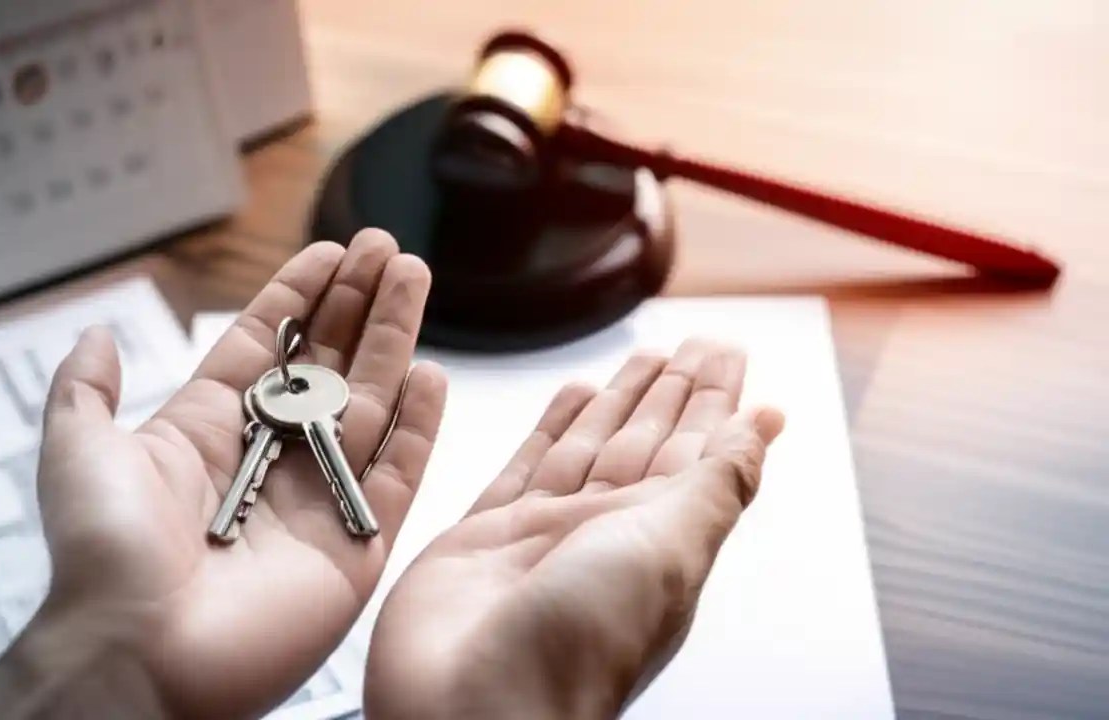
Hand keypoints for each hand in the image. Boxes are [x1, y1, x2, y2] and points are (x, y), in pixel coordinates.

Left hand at [0, 231, 447, 718]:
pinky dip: (417, 427)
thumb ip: (86, 388)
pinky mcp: (356, 545)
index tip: (329, 250)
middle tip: (386, 247)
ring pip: (368, 405)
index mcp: (211, 432)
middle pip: (326, 364)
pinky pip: (396, 476)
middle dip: (358, 302)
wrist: (139, 652)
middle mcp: (271, 460)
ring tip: (415, 276)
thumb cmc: (103, 554)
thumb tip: (97, 333)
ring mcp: (318, 500)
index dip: (300, 297)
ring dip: (394, 339)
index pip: (267, 347)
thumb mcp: (79, 451)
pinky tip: (432, 373)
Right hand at [365, 342, 783, 718]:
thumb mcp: (670, 553)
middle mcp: (604, 535)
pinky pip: (522, 466)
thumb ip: (711, 486)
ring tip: (643, 357)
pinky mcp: (481, 538)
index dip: (717, 404)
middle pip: (647, 442)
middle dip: (674, 391)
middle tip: (697, 344)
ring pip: (589, 447)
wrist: (473, 708)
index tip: (732, 359)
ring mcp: (543, 535)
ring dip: (620, 401)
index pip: (697, 453)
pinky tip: (568, 399)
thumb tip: (761, 429)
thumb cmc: (576, 648)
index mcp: (657, 540)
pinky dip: (548, 429)